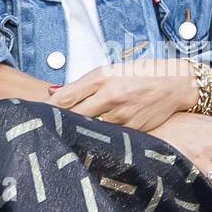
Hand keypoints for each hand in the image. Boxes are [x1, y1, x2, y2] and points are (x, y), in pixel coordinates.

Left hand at [46, 58, 195, 133]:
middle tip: (47, 128)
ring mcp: (122, 114)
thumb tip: (52, 93)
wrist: (174, 84)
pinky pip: (110, 137)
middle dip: (60, 122)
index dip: (49, 108)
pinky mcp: (133, 129)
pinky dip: (99, 138)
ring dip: (79, 132)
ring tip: (68, 135)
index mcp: (101, 77)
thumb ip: (81, 85)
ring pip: (91, 129)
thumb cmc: (138, 75)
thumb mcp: (108, 71)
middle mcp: (110, 95)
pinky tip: (93, 139)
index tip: (37, 113)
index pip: (66, 97)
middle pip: (74, 116)